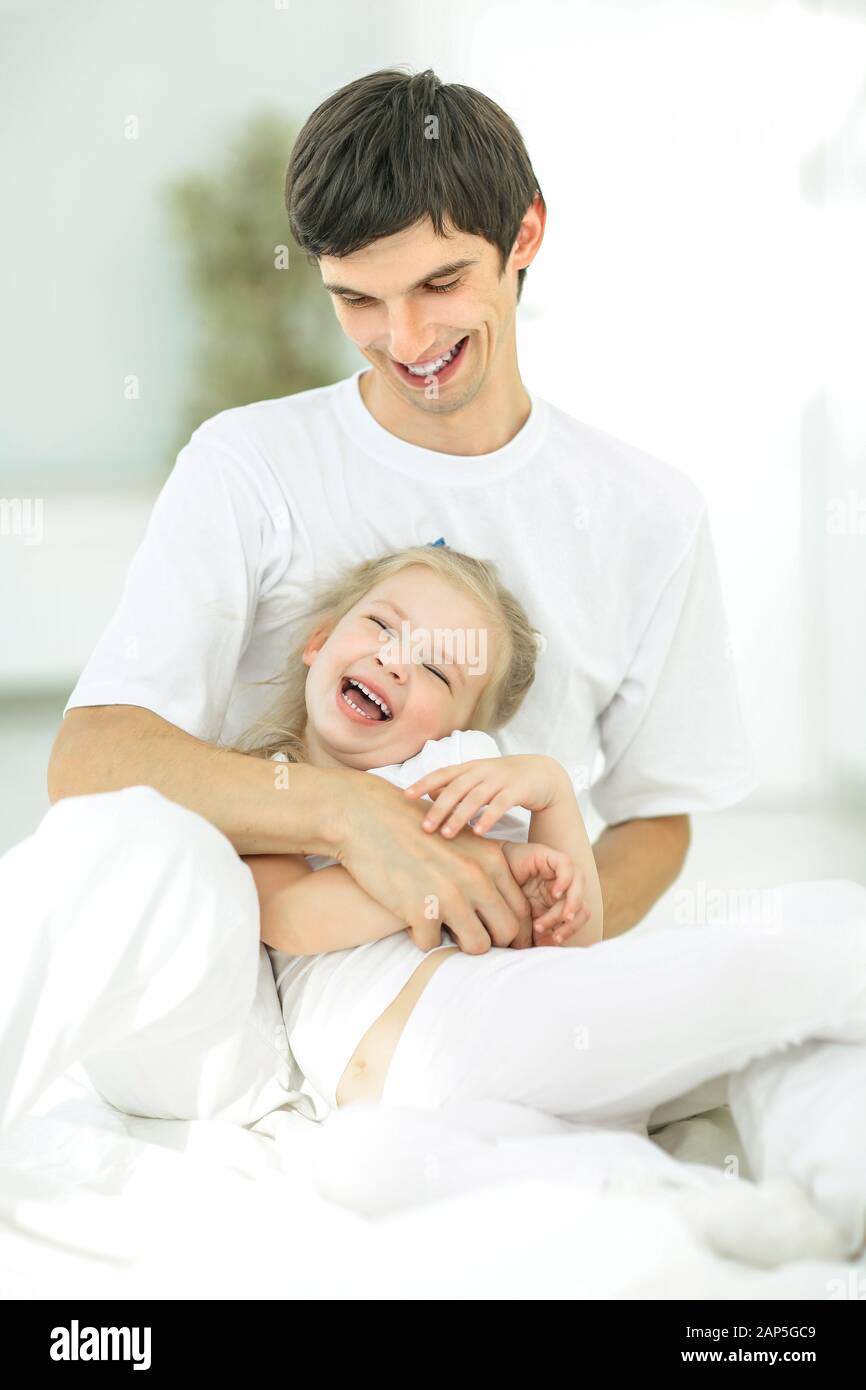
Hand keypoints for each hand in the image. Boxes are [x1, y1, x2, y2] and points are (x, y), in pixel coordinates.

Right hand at [331, 769, 532, 953]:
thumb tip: (503, 904)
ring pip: (477, 946)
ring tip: (444, 929)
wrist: (367, 818)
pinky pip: (432, 944)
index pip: (522, 909)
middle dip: (493, 942)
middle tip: (472, 939)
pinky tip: (412, 919)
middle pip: (507, 932)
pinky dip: (422, 936)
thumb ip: (484, 868)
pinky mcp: (420, 910)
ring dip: (460, 944)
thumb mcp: (460, 839)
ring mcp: (449, 895)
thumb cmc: (413, 826)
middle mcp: (477, 879)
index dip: (517, 930)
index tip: (504, 939)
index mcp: (491, 861)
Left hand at [404, 754, 566, 838]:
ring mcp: (501, 778)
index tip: (406, 795)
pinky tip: (478, 832)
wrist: (542, 773)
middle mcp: (483, 770)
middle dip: (440, 807)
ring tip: (447, 834)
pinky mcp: (518, 789)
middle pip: (457, 787)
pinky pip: (501, 804)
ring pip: (476, 797)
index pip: (443, 773)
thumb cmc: (503, 780)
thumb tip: (430, 795)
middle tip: (425, 827)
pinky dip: (488, 817)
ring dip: (460, 815)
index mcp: (470, 767)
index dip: (424, 782)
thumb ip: (456, 786)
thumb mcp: (478, 779)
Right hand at [501, 841, 592, 946]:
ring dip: (568, 906)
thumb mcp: (520, 920)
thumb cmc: (500, 897)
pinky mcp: (550, 856)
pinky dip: (566, 880)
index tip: (551, 942)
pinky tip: (555, 893)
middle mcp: (562, 887)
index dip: (568, 932)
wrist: (484, 870)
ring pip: (579, 887)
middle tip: (542, 929)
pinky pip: (567, 866)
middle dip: (567, 924)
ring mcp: (558, 871)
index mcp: (558, 903)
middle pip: (582, 907)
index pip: (576, 919)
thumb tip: (543, 953)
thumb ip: (532, 935)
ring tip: (550, 916)